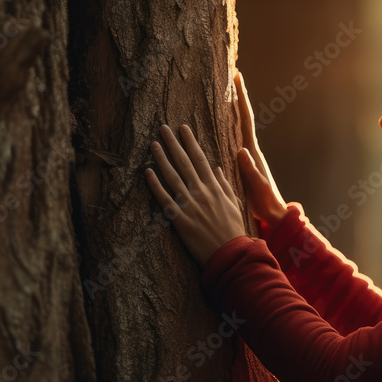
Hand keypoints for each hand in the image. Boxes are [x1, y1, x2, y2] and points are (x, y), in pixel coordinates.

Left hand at [144, 124, 246, 265]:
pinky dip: (155, 185)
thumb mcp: (233, 203)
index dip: (190, 142)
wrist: (230, 253)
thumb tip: (217, 168)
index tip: (183, 128)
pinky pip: (164, 199)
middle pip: (184, 163)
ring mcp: (189, 205)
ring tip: (153, 144)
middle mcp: (201, 192)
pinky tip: (147, 172)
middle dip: (173, 143)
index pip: (200, 158)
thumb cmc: (232, 229)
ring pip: (172, 177)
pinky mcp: (180, 220)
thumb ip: (224, 184)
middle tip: (163, 128)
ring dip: (161, 159)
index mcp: (214, 187)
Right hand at [234, 70, 288, 224]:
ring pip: (237, 125)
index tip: (237, 78)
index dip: (241, 98)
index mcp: (252, 151)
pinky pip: (233, 137)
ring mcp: (247, 154)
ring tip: (225, 91)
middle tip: (231, 76)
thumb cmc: (266, 203)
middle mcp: (250, 148)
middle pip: (242, 116)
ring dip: (232, 108)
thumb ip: (250, 171)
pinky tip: (220, 122)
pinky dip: (228, 125)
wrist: (273, 214)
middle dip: (237, 96)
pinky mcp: (243, 162)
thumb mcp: (257, 188)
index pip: (245, 119)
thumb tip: (241, 150)